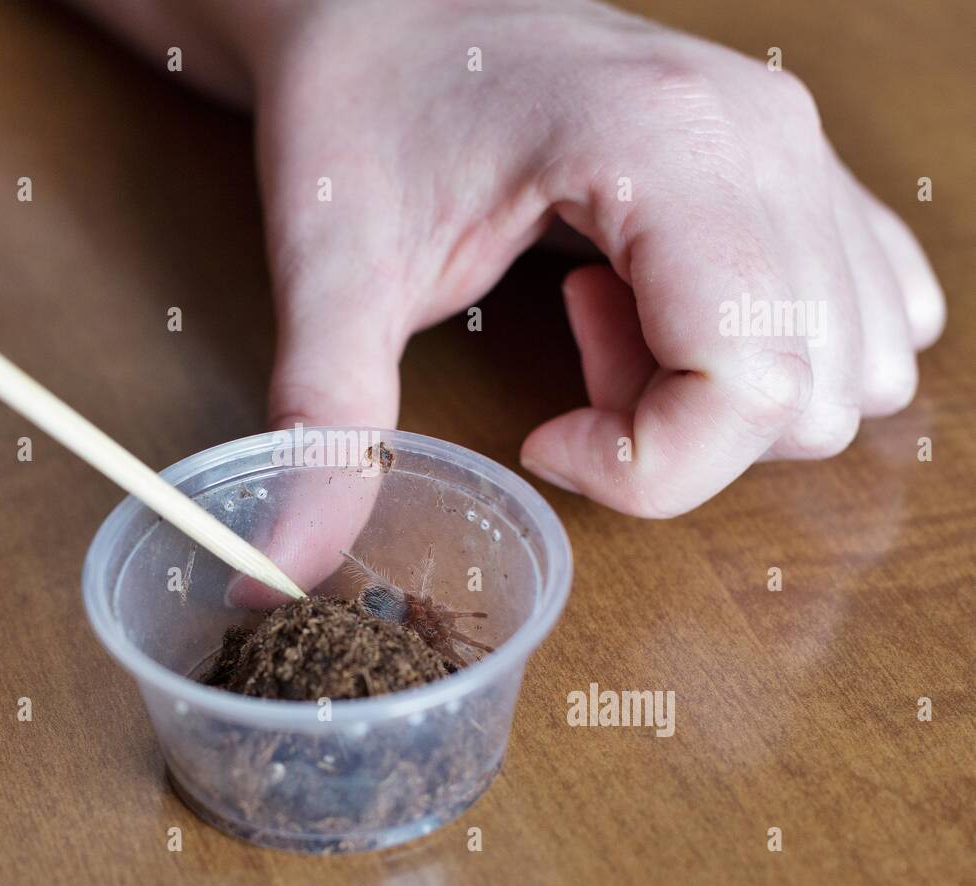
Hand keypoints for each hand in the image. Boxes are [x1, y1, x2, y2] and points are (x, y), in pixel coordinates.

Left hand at [247, 0, 943, 515]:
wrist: (387, 7)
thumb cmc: (366, 110)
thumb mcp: (334, 270)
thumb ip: (324, 423)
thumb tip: (289, 563)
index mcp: (668, 147)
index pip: (755, 384)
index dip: (650, 463)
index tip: (545, 438)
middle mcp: (766, 139)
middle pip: (812, 395)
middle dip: (679, 428)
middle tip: (571, 351)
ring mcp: (797, 145)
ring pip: (852, 362)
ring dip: (727, 391)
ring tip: (612, 317)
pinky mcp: (795, 162)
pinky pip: (864, 302)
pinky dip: (777, 350)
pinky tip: (667, 302)